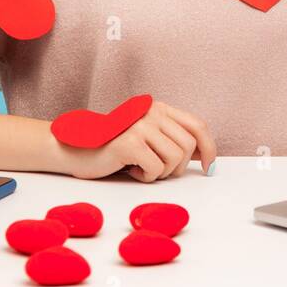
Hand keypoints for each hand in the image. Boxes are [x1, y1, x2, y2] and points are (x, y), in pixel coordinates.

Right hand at [67, 100, 216, 181]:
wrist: (76, 151)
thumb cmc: (115, 150)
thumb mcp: (150, 139)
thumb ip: (174, 141)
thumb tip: (206, 155)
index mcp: (160, 109)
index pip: (198, 126)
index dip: (210, 148)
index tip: (209, 167)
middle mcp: (151, 112)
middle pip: (189, 146)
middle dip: (178, 167)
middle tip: (157, 170)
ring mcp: (140, 125)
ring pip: (175, 159)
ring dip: (161, 173)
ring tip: (142, 168)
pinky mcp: (129, 142)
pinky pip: (156, 169)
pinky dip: (146, 177)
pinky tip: (130, 170)